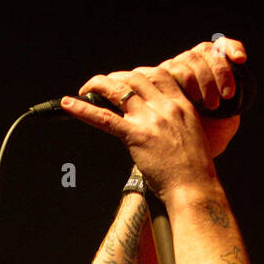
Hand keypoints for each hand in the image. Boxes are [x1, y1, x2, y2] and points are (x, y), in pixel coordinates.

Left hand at [60, 37, 246, 198]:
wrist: (195, 189)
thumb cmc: (195, 172)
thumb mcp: (193, 137)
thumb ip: (176, 125)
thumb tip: (160, 128)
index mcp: (181, 106)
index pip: (159, 74)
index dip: (140, 73)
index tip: (130, 80)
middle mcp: (165, 107)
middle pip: (136, 77)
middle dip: (117, 78)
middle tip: (105, 85)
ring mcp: (150, 120)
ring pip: (119, 89)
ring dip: (99, 84)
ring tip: (86, 88)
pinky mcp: (136, 136)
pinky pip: (105, 118)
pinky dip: (83, 109)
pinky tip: (69, 104)